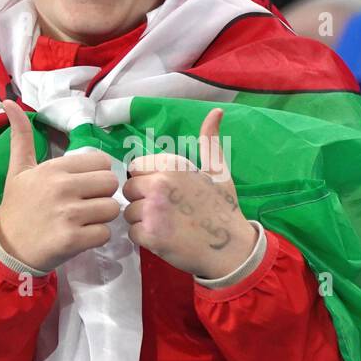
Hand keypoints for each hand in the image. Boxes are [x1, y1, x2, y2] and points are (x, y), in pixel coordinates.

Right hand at [0, 100, 120, 272]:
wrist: (7, 247)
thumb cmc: (18, 206)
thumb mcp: (18, 170)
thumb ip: (21, 137)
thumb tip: (9, 101)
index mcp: (54, 168)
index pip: (102, 161)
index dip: (98, 174)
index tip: (84, 185)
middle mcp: (62, 187)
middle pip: (111, 183)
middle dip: (103, 195)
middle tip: (86, 204)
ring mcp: (68, 214)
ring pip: (112, 209)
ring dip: (102, 217)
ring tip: (83, 220)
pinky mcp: (73, 239)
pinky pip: (106, 233)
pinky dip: (97, 237)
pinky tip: (81, 236)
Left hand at [123, 108, 255, 277]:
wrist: (231, 248)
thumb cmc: (223, 208)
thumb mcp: (218, 171)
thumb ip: (209, 142)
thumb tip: (216, 112)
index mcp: (172, 165)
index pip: (135, 167)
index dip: (146, 179)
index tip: (163, 191)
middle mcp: (159, 184)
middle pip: (129, 189)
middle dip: (141, 200)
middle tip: (165, 211)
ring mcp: (153, 211)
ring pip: (128, 212)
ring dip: (142, 220)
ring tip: (166, 225)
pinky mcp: (150, 236)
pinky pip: (132, 233)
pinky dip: (144, 238)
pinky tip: (164, 238)